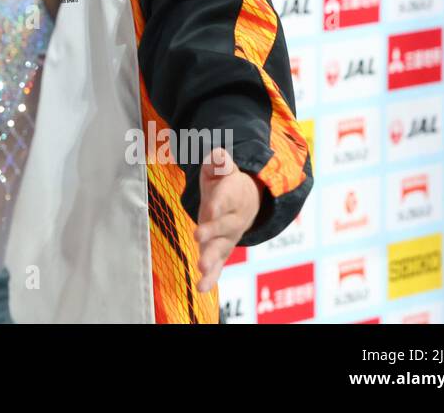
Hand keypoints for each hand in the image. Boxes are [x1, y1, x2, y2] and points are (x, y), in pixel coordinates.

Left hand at [193, 146, 263, 292]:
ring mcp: (228, 237)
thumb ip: (219, 161)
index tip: (209, 208)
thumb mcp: (222, 167)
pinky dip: (211, 277)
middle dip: (212, 232)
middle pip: (223, 227)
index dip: (217, 203)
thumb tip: (217, 154)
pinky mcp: (222, 251)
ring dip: (211, 259)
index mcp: (233, 195)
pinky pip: (219, 266)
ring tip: (201, 268)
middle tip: (198, 236)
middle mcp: (233, 220)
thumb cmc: (227, 182)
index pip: (224, 198)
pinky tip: (201, 288)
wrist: (246, 201)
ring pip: (221, 250)